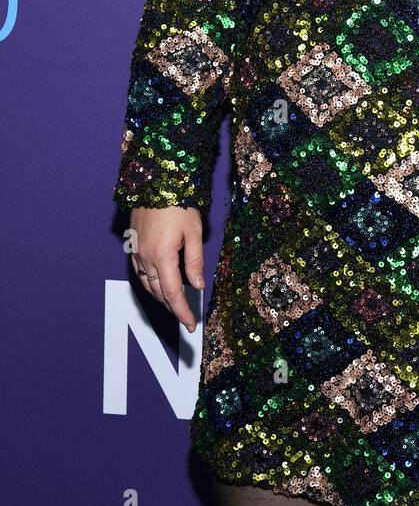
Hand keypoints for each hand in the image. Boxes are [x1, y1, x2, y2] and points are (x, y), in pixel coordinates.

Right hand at [128, 205, 205, 333]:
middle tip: (186, 317)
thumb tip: (197, 286)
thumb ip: (195, 261)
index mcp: (162, 256)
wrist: (155, 180)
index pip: (173, 293)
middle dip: (173, 308)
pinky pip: (140, 273)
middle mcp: (146, 258)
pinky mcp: (133, 246)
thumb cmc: (178, 203)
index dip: (182, 312)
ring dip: (161, 297)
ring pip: (147, 285)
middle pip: (159, 293)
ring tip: (175, 305)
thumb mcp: (194, 231)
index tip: (191, 325)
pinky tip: (159, 284)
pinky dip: (150, 284)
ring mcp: (137, 252)